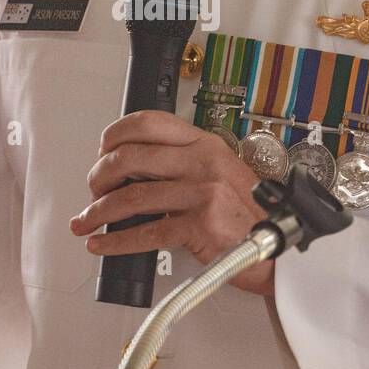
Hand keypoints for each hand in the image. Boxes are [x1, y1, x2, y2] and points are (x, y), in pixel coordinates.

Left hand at [70, 109, 274, 294]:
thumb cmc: (251, 213)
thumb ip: (185, 164)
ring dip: (100, 211)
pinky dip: (116, 241)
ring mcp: (201, 193)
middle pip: (130, 158)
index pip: (149, 122)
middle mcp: (202, 162)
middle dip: (99, 176)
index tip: (102, 149)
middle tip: (93, 190)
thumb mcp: (222, 172)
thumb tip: (136, 169)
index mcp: (205, 144)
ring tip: (87, 220)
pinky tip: (102, 244)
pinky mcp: (199, 225)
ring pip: (132, 197)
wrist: (281, 246)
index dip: (115, 134)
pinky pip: (146, 232)